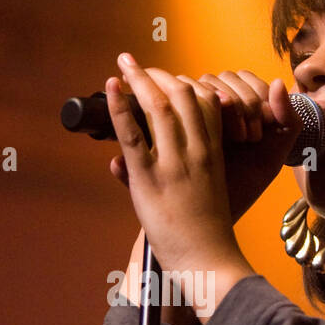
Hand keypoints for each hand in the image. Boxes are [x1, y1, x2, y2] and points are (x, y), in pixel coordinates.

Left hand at [105, 53, 247, 278]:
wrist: (207, 260)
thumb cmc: (206, 232)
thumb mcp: (208, 192)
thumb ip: (186, 169)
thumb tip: (135, 159)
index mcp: (213, 153)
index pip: (204, 102)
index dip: (184, 83)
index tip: (165, 78)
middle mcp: (196, 152)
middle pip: (182, 95)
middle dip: (159, 73)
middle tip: (135, 63)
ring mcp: (173, 164)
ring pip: (159, 106)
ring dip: (140, 78)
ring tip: (124, 63)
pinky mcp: (149, 178)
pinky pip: (132, 133)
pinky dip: (120, 105)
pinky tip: (112, 86)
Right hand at [184, 70, 301, 222]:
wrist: (215, 211)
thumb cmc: (246, 182)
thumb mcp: (274, 152)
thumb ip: (289, 119)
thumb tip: (277, 82)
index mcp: (242, 106)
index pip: (248, 80)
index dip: (258, 97)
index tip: (264, 130)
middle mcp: (218, 103)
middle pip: (228, 78)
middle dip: (245, 102)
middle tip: (250, 138)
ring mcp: (195, 110)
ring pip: (206, 83)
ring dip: (224, 103)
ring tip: (237, 139)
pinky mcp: (175, 119)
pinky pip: (184, 96)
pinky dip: (202, 106)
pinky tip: (215, 135)